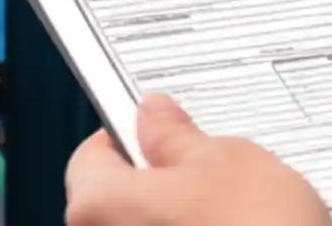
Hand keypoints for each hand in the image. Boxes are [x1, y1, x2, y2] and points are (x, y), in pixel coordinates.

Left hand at [66, 94, 331, 225]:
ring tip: (241, 210)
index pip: (90, 157)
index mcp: (97, 207)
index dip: (130, 135)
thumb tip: (154, 115)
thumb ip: (177, 137)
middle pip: (120, 202)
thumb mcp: (224, 160)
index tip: (164, 128)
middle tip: (213, 168)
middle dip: (163, 182)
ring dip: (187, 219)